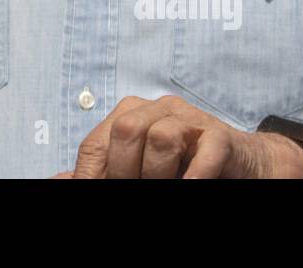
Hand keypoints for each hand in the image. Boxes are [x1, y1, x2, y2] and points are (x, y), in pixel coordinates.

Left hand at [67, 95, 302, 177]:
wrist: (242, 164)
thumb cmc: (184, 165)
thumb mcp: (139, 168)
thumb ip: (105, 170)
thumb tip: (60, 179)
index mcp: (130, 114)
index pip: (95, 143)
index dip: (89, 174)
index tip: (93, 193)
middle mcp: (158, 109)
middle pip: (125, 130)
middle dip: (122, 171)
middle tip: (132, 191)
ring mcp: (191, 119)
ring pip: (161, 136)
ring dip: (157, 173)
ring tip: (164, 188)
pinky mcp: (222, 136)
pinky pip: (206, 151)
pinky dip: (195, 175)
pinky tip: (188, 188)